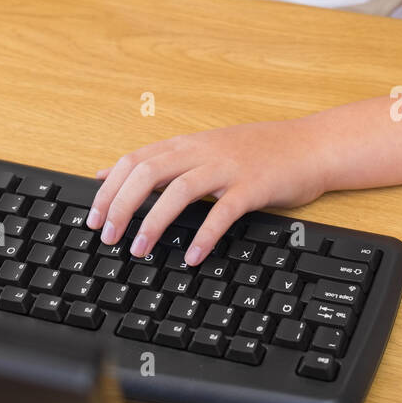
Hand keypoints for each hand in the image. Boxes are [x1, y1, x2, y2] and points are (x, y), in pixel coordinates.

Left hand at [86, 117, 327, 265]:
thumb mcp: (200, 149)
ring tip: (140, 249)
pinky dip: (204, 235)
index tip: (92, 218)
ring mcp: (227, 168)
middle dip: (122, 206)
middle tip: (108, 237)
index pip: (134, 161)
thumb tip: (105, 172)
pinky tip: (191, 257)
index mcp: (186, 145)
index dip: (109, 189)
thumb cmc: (254, 152)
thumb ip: (156, 161)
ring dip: (154, 221)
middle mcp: (201, 152)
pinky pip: (223, 212)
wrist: (308, 146)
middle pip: (148, 173)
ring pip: (179, 190)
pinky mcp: (253, 187)